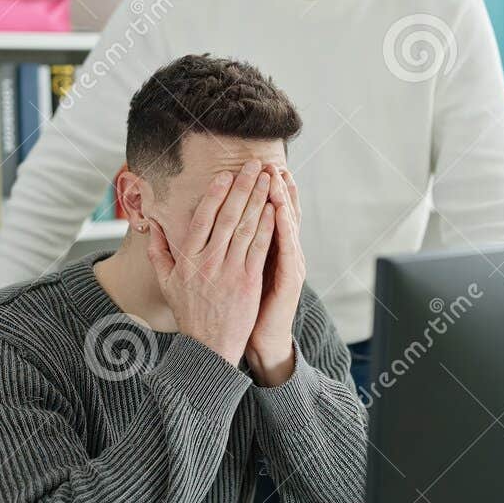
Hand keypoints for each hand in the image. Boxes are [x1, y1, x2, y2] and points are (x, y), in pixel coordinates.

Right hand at [145, 160, 275, 366]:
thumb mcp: (166, 283)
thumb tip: (153, 226)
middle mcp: (208, 261)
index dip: (215, 194)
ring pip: (246, 227)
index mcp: (188, 259)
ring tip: (267, 179)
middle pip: (227, 216)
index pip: (202, 218)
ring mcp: (229, 271)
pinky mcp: (249, 282)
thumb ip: (159, 252)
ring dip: (258, 200)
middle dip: (242, 187)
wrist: (208, 346)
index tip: (225, 175)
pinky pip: (259, 248)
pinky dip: (268, 227)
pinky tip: (275, 209)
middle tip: (254, 166)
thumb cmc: (189, 314)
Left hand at [246, 168, 305, 386]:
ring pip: (287, 226)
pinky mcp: (289, 280)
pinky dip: (284, 228)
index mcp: (268, 250)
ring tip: (277, 177)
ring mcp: (289, 266)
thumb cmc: (246, 307)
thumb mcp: (240, 274)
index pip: (268, 214)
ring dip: (282, 200)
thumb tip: (214, 227)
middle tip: (272, 163)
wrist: (263, 339)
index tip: (259, 168)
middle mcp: (283, 254)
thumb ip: (232, 249)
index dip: (265, 191)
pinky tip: (279, 211)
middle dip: (276, 188)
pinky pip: (287, 250)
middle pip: (282, 214)